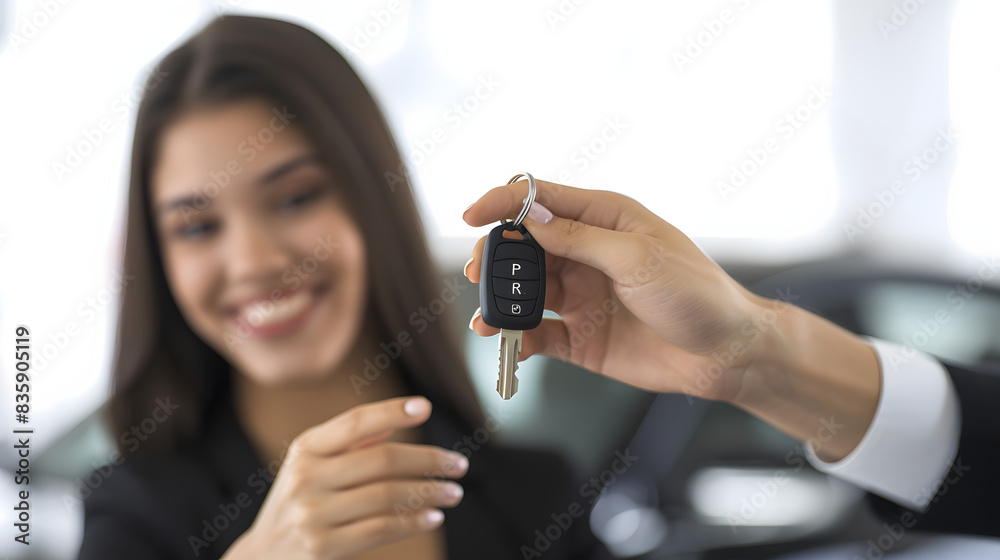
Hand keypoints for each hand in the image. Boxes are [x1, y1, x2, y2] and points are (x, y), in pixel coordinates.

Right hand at [227, 396, 467, 559]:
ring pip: (387, 495)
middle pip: (382, 460)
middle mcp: (306, 477)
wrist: (262, 556)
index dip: (392, 411)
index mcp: (305, 449)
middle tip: (458, 464)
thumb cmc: (299, 503)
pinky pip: (380, 528)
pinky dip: (412, 522)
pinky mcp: (323, 547)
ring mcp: (313, 514)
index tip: (426, 407)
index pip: (355, 422)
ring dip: (429, 492)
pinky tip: (433, 516)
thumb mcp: (311, 466)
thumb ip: (349, 444)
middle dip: (428, 460)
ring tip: (453, 492)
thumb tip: (395, 419)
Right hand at [464, 179, 879, 459]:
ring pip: (525, 291)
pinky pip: (538, 334)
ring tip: (486, 316)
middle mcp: (587, 254)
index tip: (470, 216)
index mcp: (604, 220)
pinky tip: (507, 341)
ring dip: (500, 300)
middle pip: (524, 246)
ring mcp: (582, 296)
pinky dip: (517, 337)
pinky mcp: (582, 337)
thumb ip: (579, 238)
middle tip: (476, 274)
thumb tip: (531, 217)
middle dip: (495, 257)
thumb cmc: (697, 293)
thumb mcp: (637, 257)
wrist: (727, 354)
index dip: (502, 202)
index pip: (542, 199)